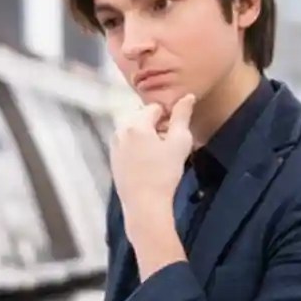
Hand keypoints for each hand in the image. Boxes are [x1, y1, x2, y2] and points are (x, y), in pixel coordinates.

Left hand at [110, 94, 195, 217]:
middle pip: (142, 118)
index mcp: (136, 123)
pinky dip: (138, 148)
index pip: (155, 107)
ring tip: (160, 155)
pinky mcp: (113, 160)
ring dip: (147, 136)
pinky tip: (149, 164)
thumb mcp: (180, 142)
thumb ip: (183, 116)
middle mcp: (120, 130)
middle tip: (170, 144)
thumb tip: (187, 96)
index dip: (169, 116)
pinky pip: (127, 145)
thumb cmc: (165, 173)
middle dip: (156, 125)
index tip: (177, 132)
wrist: (145, 205)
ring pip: (134, 131)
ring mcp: (114, 146)